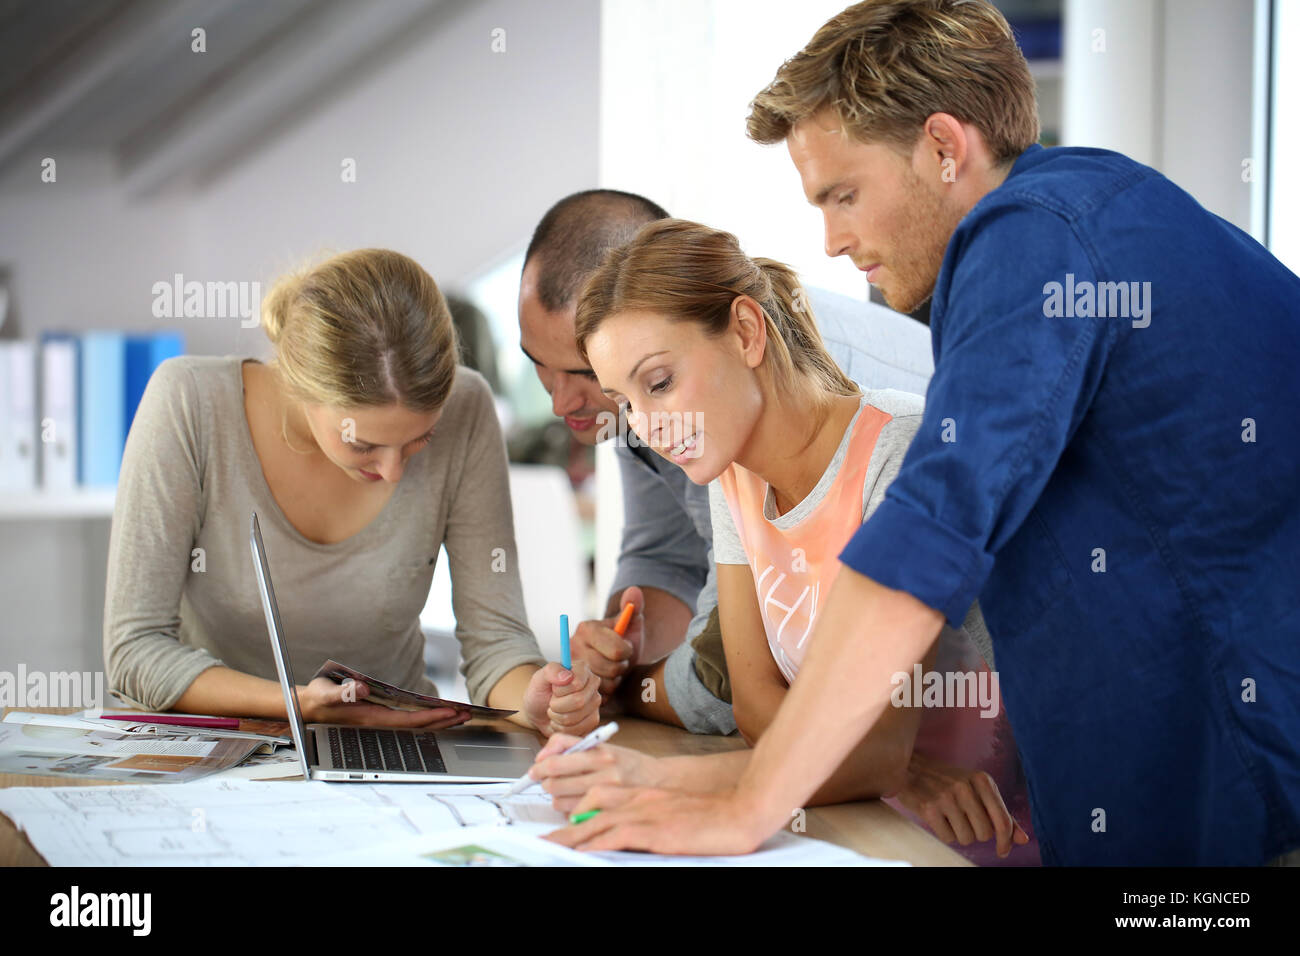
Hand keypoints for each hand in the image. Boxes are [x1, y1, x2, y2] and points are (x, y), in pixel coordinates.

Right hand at [297, 676, 469, 728]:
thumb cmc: (318, 699)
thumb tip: (361, 689)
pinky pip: (409, 720)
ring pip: (416, 724)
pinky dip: (427, 717)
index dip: (431, 717)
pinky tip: (439, 713)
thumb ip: (341, 693)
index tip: (451, 712)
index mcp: (371, 718)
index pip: (408, 720)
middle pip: (418, 726)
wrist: (308, 707)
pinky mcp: (381, 716)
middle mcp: (380, 722)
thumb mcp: (325, 693)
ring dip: (439, 720)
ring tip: (461, 715)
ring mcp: (381, 721)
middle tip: (468, 714)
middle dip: (443, 721)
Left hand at [522, 662, 600, 737]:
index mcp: (582, 669)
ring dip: (558, 717)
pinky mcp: (592, 721)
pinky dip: (562, 728)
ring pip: (576, 717)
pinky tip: (560, 721)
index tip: (553, 689)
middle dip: (557, 705)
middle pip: (578, 701)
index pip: (577, 684)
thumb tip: (567, 676)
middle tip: (552, 702)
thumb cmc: (540, 692)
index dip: (560, 690)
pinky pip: (577, 729)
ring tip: (555, 711)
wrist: (538, 711)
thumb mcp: (539, 678)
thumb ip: (551, 671)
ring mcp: (594, 703)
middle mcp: (592, 685)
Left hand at [526, 732, 664, 812]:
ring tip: (564, 791)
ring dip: (556, 797)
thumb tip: (544, 754)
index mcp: (599, 751)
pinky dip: (569, 810)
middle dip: (545, 783)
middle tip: (547, 781)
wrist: (660, 780)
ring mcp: (606, 792)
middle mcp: (604, 771)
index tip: (535, 769)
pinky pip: (573, 814)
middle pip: (555, 782)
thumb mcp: (603, 745)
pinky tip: (577, 802)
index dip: (539, 766)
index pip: (556, 760)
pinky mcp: (607, 809)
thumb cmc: (629, 763)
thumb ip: (572, 744)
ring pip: (560, 801)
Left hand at [544, 787, 766, 855]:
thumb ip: (651, 818)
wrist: (741, 811)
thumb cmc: (714, 817)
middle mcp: (640, 799)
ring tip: (551, 848)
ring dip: (571, 837)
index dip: (579, 808)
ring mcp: (646, 813)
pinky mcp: (654, 830)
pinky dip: (594, 844)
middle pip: (591, 807)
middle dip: (567, 826)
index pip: (601, 794)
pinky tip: (582, 852)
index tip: (566, 823)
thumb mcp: (675, 812)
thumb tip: (630, 835)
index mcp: (645, 793)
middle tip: (545, 839)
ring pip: (596, 822)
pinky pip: (615, 836)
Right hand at [570, 586, 644, 698]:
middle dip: (622, 666)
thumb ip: (634, 607)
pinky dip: (607, 692)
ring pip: (605, 683)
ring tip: (613, 670)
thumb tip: (634, 591)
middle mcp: (573, 647)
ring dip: (615, 679)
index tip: (627, 648)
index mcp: (586, 629)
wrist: (613, 661)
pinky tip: (606, 682)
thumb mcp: (631, 623)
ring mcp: (570, 669)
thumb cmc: (623, 640)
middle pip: (611, 667)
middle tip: (620, 661)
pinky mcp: (573, 688)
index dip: (628, 652)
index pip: (616, 649)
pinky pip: (599, 696)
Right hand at [889, 751, 1029, 857]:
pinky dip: (945, 834)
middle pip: (985, 834)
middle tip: (965, 820)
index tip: (1002, 850)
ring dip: (960, 834)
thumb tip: (1023, 840)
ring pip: (967, 838)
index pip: (1003, 821)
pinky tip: (939, 818)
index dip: (1006, 841)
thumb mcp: (977, 789)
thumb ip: (1001, 814)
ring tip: (951, 817)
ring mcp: (946, 797)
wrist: (910, 768)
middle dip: (977, 833)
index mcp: (982, 780)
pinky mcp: (929, 808)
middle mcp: (966, 787)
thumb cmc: (948, 782)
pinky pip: (948, 838)